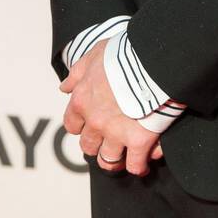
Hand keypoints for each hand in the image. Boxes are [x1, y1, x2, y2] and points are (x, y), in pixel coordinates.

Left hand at [60, 40, 162, 175]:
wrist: (152, 58)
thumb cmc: (125, 52)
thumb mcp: (95, 54)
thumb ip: (78, 72)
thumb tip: (65, 87)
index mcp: (82, 100)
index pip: (72, 124)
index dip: (82, 126)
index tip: (90, 124)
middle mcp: (95, 121)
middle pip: (89, 146)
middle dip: (98, 144)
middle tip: (110, 140)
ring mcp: (117, 133)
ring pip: (108, 160)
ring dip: (115, 159)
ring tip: (125, 157)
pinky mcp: (139, 140)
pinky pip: (135, 165)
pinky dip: (139, 166)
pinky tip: (145, 164)